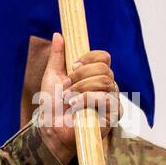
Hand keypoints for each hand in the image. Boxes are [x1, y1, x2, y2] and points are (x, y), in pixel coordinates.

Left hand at [35, 33, 119, 164]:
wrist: (52, 130)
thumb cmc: (53, 106)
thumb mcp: (52, 76)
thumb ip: (58, 56)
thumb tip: (58, 34)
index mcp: (95, 75)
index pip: (104, 57)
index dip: (90, 57)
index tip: (73, 65)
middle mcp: (107, 86)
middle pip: (105, 69)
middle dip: (81, 75)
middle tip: (65, 87)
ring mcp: (112, 100)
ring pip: (106, 82)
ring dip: (82, 88)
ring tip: (68, 99)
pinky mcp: (114, 115)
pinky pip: (107, 99)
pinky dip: (88, 99)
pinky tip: (75, 105)